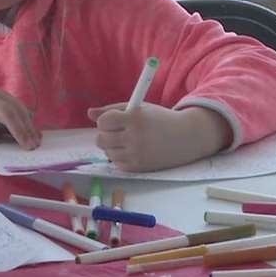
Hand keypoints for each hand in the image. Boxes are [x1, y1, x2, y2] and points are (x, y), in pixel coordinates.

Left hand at [88, 104, 232, 172]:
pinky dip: (120, 157)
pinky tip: (132, 150)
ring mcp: (137, 154)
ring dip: (112, 146)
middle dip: (106, 134)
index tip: (114, 120)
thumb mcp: (138, 108)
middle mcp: (134, 137)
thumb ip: (112, 110)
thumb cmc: (159, 119)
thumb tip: (89, 113)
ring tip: (126, 140)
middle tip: (118, 131)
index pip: (103, 122)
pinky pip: (117, 163)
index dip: (105, 121)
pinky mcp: (139, 167)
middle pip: (101, 139)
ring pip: (107, 153)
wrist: (186, 136)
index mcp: (134, 118)